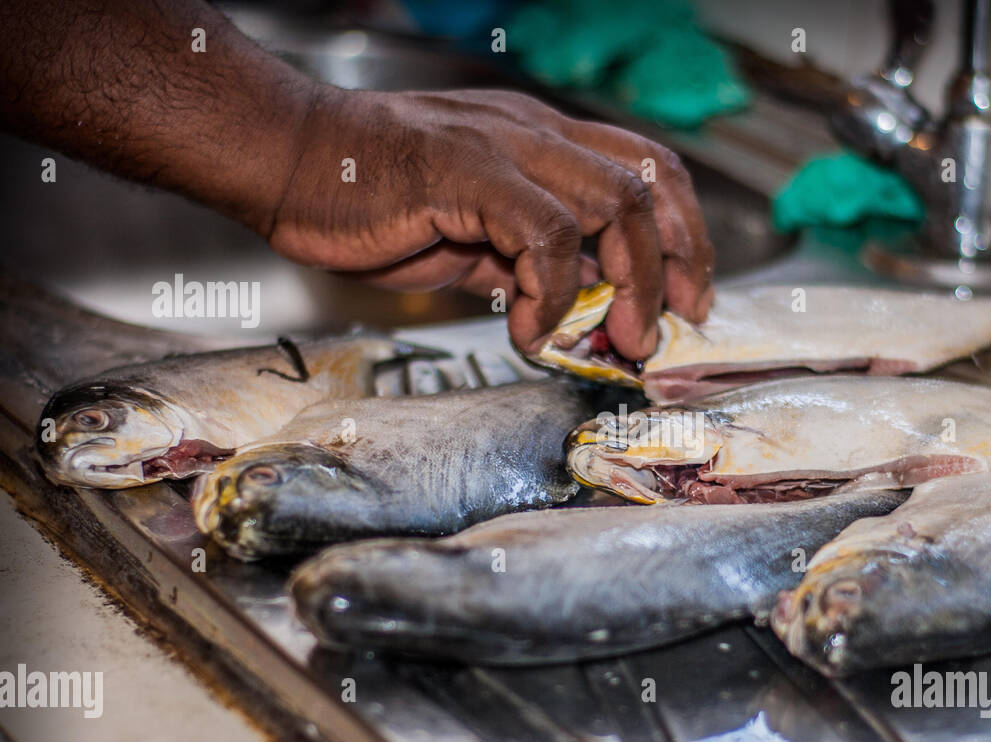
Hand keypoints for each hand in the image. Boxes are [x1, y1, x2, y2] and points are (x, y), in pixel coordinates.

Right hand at [264, 87, 714, 357]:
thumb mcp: (468, 239)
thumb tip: (571, 307)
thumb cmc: (365, 198)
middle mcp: (534, 135)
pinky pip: (542, 230)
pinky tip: (531, 330)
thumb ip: (522, 263)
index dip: (681, 234)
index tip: (686, 296)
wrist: (285, 160)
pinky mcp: (466, 171)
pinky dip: (553, 290)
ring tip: (617, 337)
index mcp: (540, 144)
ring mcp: (503, 146)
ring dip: (631, 282)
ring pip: (613, 202)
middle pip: (648, 183)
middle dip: (676, 263)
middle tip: (666, 326)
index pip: (645, 170)